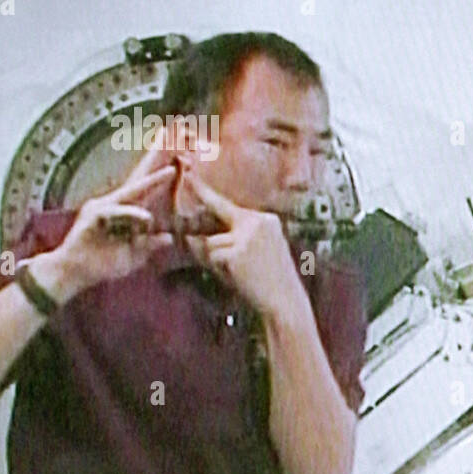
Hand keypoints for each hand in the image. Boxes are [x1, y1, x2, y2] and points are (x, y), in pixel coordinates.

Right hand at [38, 141, 177, 300]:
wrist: (72, 274)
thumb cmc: (102, 264)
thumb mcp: (134, 255)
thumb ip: (150, 245)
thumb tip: (167, 238)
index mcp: (125, 211)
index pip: (147, 189)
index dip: (162, 174)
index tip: (180, 158)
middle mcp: (114, 204)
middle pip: (139, 177)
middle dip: (156, 156)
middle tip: (173, 134)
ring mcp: (102, 208)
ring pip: (131, 193)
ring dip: (151, 182)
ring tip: (171, 172)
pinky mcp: (92, 218)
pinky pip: (116, 213)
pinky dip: (132, 214)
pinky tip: (146, 217)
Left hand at [181, 172, 305, 320]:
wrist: (285, 302)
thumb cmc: (270, 281)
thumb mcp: (255, 253)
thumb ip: (230, 240)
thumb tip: (192, 237)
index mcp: (265, 220)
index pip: (229, 205)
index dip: (206, 192)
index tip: (187, 171)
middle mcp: (257, 223)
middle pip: (216, 219)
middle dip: (205, 223)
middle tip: (190, 189)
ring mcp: (247, 237)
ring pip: (210, 243)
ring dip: (214, 261)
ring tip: (238, 275)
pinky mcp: (236, 253)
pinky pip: (212, 258)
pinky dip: (218, 270)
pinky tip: (237, 278)